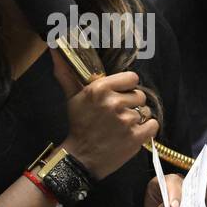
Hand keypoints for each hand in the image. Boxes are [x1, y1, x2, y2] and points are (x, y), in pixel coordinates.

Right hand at [52, 49, 157, 179]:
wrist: (81, 158)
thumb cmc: (79, 125)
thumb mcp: (72, 97)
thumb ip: (67, 72)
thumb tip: (53, 48)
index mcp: (100, 89)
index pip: (132, 78)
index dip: (127, 87)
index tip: (120, 95)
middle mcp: (114, 103)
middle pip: (139, 95)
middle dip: (131, 104)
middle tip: (118, 114)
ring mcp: (126, 121)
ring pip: (146, 111)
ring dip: (138, 118)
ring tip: (123, 125)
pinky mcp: (135, 137)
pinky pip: (153, 125)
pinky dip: (146, 130)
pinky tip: (133, 133)